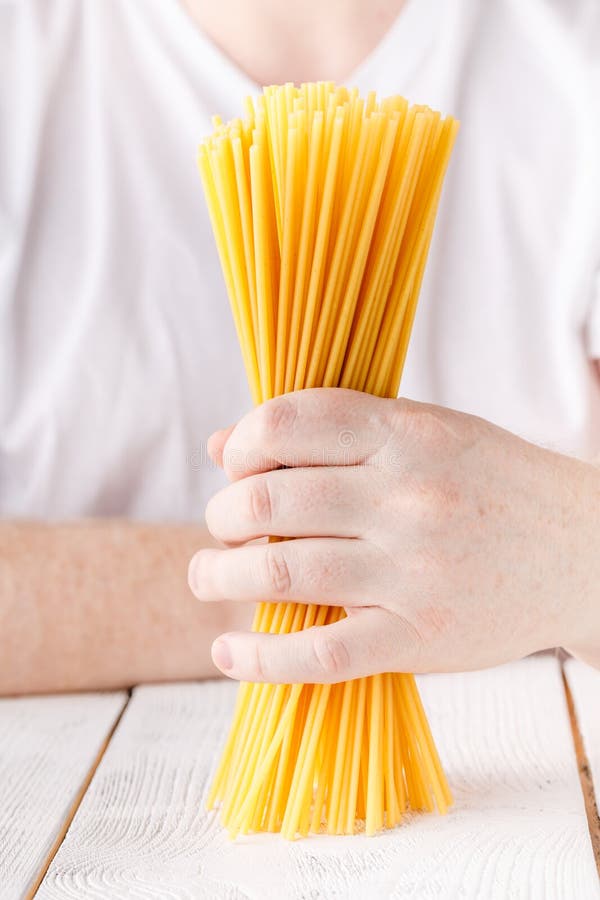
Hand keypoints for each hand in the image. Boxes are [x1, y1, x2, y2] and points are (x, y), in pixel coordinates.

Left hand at [188, 389, 599, 681]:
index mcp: (407, 435)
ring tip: (205, 575)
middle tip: (222, 527)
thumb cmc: (490, 486)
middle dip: (223, 515)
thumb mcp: (423, 434)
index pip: (293, 421)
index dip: (244, 443)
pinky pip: (321, 654)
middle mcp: (408, 497)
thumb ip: (330, 433)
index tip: (236, 467)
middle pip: (272, 500)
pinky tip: (227, 652)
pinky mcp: (422, 638)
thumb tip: (222, 443)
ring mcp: (414, 570)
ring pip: (282, 570)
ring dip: (219, 575)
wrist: (582, 552)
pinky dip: (260, 658)